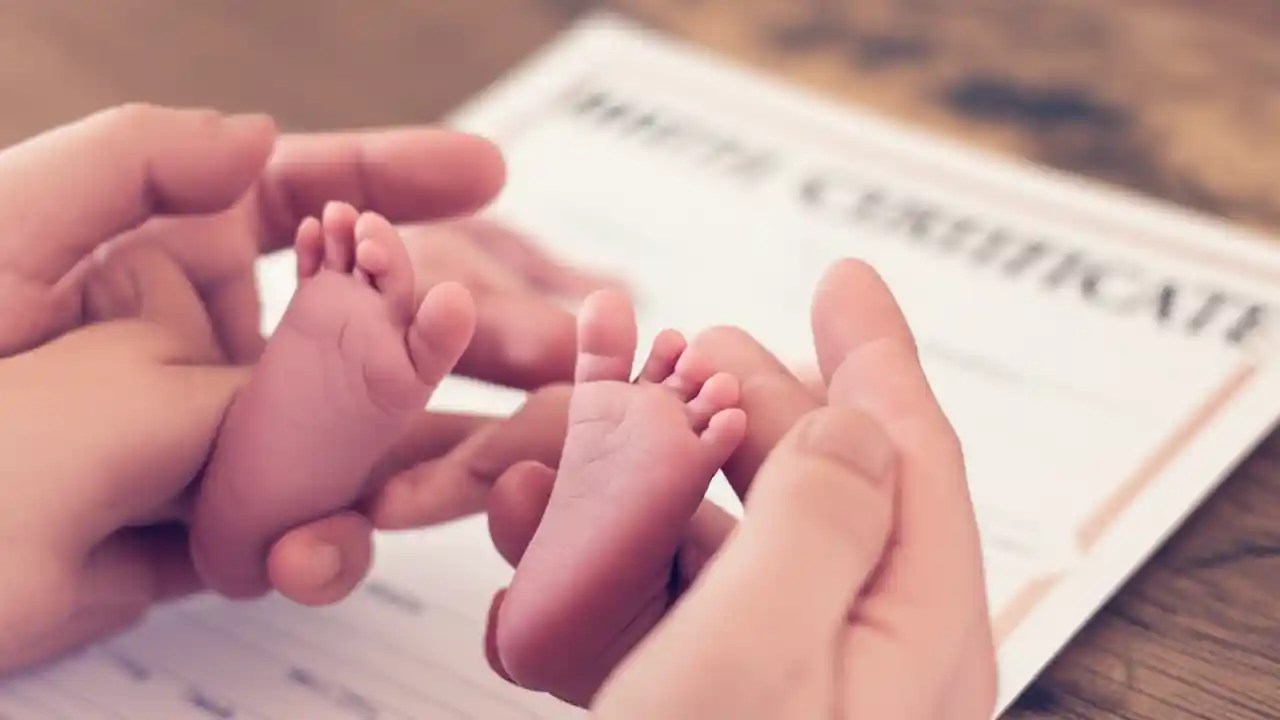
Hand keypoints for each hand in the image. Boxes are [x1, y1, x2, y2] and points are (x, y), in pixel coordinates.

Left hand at [0, 105, 532, 669]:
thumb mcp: (4, 232)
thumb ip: (130, 163)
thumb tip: (254, 136)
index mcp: (165, 256)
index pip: (304, 200)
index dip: (398, 179)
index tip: (482, 171)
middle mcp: (210, 343)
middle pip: (367, 320)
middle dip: (469, 326)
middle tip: (550, 336)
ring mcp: (223, 440)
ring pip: (360, 436)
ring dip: (440, 446)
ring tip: (510, 451)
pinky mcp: (215, 529)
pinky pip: (303, 530)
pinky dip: (336, 542)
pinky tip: (325, 542)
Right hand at [592, 261, 996, 718]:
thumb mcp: (758, 652)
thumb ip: (816, 524)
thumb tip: (849, 426)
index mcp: (912, 632)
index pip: (913, 457)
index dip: (875, 354)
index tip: (844, 279)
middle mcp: (871, 654)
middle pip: (828, 487)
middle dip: (761, 402)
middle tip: (704, 345)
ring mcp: (800, 687)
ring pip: (749, 542)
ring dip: (684, 473)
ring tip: (626, 423)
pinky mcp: (732, 710)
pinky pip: (691, 606)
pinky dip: (638, 552)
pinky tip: (583, 526)